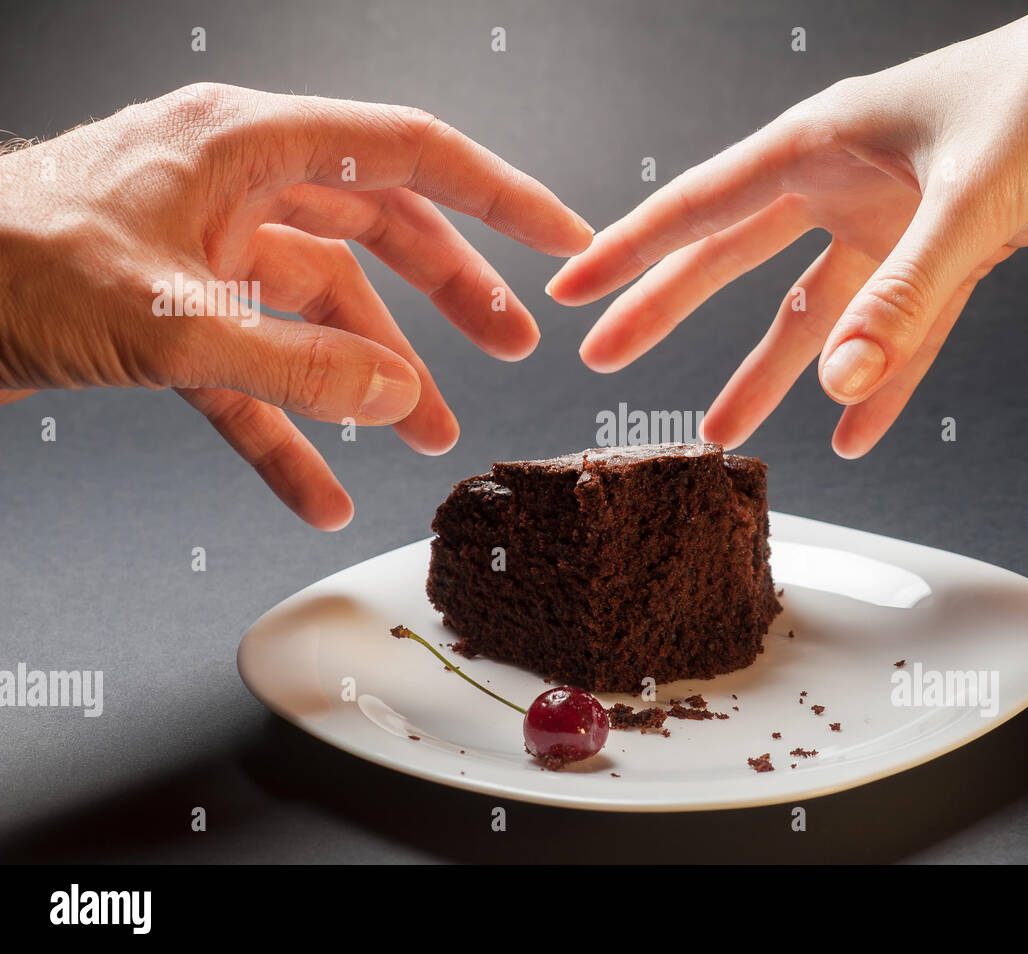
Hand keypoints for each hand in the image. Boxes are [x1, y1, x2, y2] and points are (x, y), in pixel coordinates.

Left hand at [0, 83, 591, 528]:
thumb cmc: (7, 263)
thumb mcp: (174, 322)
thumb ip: (301, 366)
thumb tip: (400, 397)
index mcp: (249, 147)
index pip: (411, 156)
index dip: (501, 196)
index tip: (563, 236)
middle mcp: (237, 188)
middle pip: (380, 231)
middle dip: (453, 292)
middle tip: (513, 340)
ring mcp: (207, 250)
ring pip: (325, 309)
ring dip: (378, 377)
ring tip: (427, 434)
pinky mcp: (175, 311)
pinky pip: (257, 375)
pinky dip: (292, 433)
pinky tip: (319, 492)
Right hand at [548, 0, 1027, 456]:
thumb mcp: (967, 198)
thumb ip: (903, 297)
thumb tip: (840, 384)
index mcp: (821, 143)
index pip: (700, 205)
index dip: (630, 251)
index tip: (574, 285)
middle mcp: (843, 182)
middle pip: (732, 259)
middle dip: (669, 311)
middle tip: (611, 355)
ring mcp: (890, 222)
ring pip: (810, 310)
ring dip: (768, 371)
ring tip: (724, 427)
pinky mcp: (942, 256)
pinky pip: (893, 333)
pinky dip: (875, 382)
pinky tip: (853, 429)